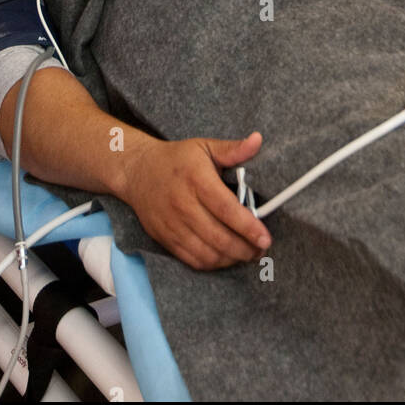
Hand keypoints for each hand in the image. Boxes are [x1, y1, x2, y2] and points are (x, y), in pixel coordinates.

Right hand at [120, 132, 271, 270]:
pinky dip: (212, 264)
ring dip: (231, 259)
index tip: (266, 239)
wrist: (138, 171)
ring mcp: (172, 225)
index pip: (226, 209)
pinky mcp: (164, 239)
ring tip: (247, 254)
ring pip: (207, 253)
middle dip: (245, 249)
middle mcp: (183, 205)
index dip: (248, 227)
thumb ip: (234, 149)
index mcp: (197, 179)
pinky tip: (225, 257)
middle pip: (219, 237)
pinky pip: (192, 260)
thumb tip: (258, 140)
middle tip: (261, 250)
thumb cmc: (177, 159)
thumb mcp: (205, 147)